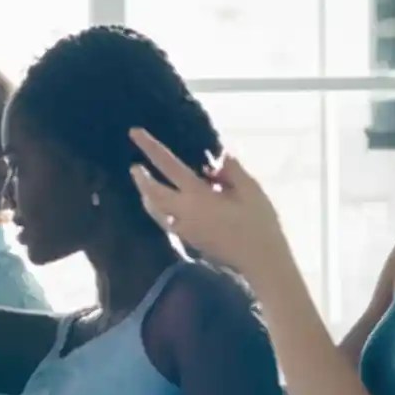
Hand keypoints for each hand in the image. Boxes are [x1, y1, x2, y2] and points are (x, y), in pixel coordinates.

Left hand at [127, 127, 288, 276]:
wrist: (260, 261)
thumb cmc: (259, 223)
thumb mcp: (251, 190)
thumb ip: (232, 171)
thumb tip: (218, 158)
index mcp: (197, 196)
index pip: (168, 165)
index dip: (150, 147)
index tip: (134, 132)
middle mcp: (183, 213)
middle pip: (151, 192)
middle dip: (140, 178)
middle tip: (134, 166)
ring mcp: (183, 229)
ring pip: (154, 210)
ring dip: (146, 195)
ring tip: (144, 184)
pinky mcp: (188, 240)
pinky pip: (164, 221)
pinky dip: (157, 209)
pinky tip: (164, 205)